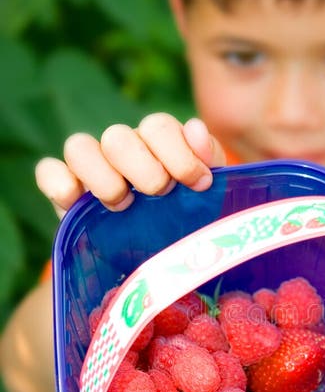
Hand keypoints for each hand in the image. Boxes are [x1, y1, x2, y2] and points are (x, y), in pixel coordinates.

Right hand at [35, 114, 225, 216]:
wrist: (157, 265)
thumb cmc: (187, 222)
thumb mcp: (208, 194)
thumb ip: (208, 159)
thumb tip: (196, 129)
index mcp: (157, 145)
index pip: (158, 126)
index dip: (179, 152)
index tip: (199, 184)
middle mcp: (122, 151)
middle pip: (118, 136)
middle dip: (144, 168)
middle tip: (160, 195)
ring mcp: (91, 170)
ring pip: (79, 147)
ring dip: (103, 177)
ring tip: (123, 206)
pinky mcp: (66, 195)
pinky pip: (48, 171)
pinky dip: (58, 182)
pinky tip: (76, 201)